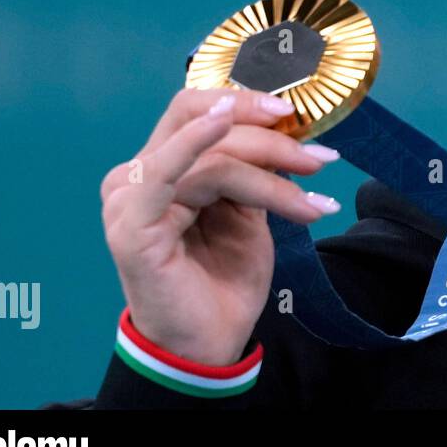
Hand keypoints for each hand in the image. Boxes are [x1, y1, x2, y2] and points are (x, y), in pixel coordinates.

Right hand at [100, 88, 341, 364]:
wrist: (210, 344)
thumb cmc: (223, 281)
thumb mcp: (247, 212)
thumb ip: (251, 170)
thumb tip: (283, 128)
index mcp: (161, 169)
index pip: (196, 111)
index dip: (244, 102)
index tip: (295, 114)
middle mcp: (138, 176)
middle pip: (203, 120)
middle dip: (267, 134)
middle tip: (318, 157)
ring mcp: (129, 199)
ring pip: (210, 157)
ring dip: (270, 171)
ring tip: (312, 198)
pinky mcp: (131, 225)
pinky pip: (162, 172)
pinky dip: (195, 144)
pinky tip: (223, 128)